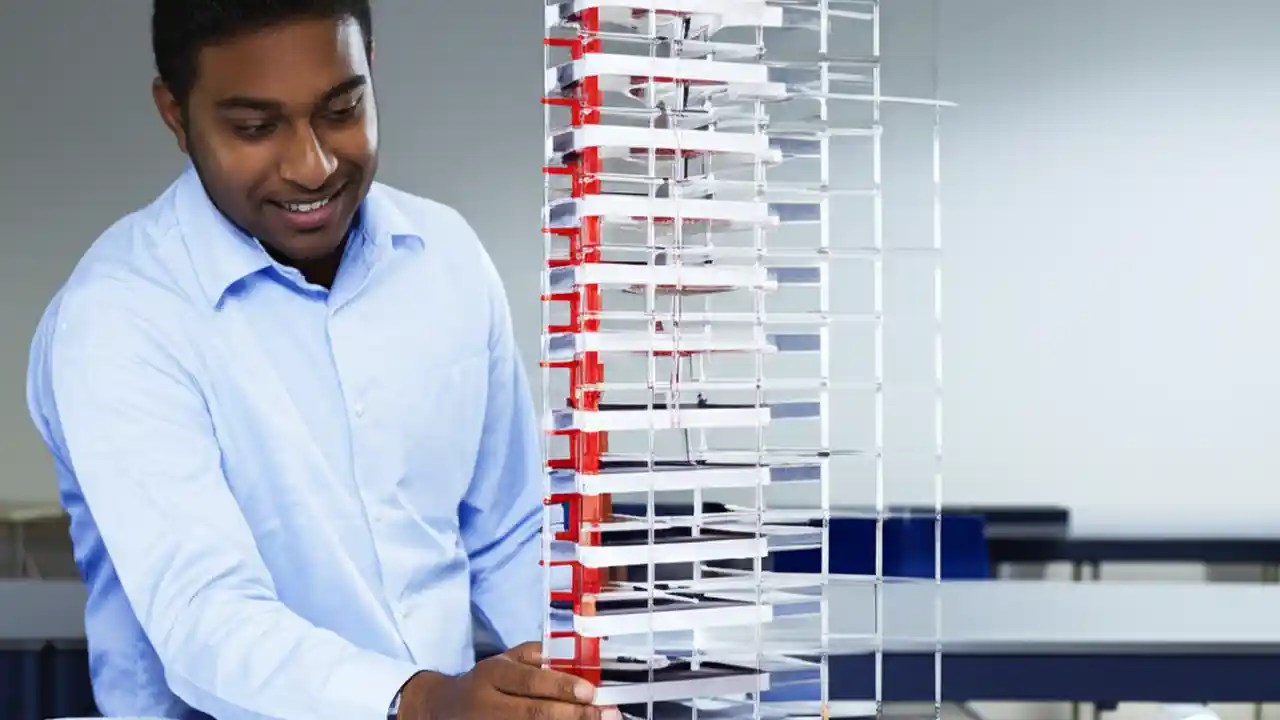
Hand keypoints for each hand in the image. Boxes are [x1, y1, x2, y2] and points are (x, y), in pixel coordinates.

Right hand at [397, 641, 621, 719]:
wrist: (439, 710)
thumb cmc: (483, 683)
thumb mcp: (502, 659)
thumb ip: (534, 655)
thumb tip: (570, 655)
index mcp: (491, 674)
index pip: (530, 682)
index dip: (561, 688)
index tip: (590, 692)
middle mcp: (486, 704)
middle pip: (532, 713)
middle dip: (571, 715)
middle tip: (601, 714)